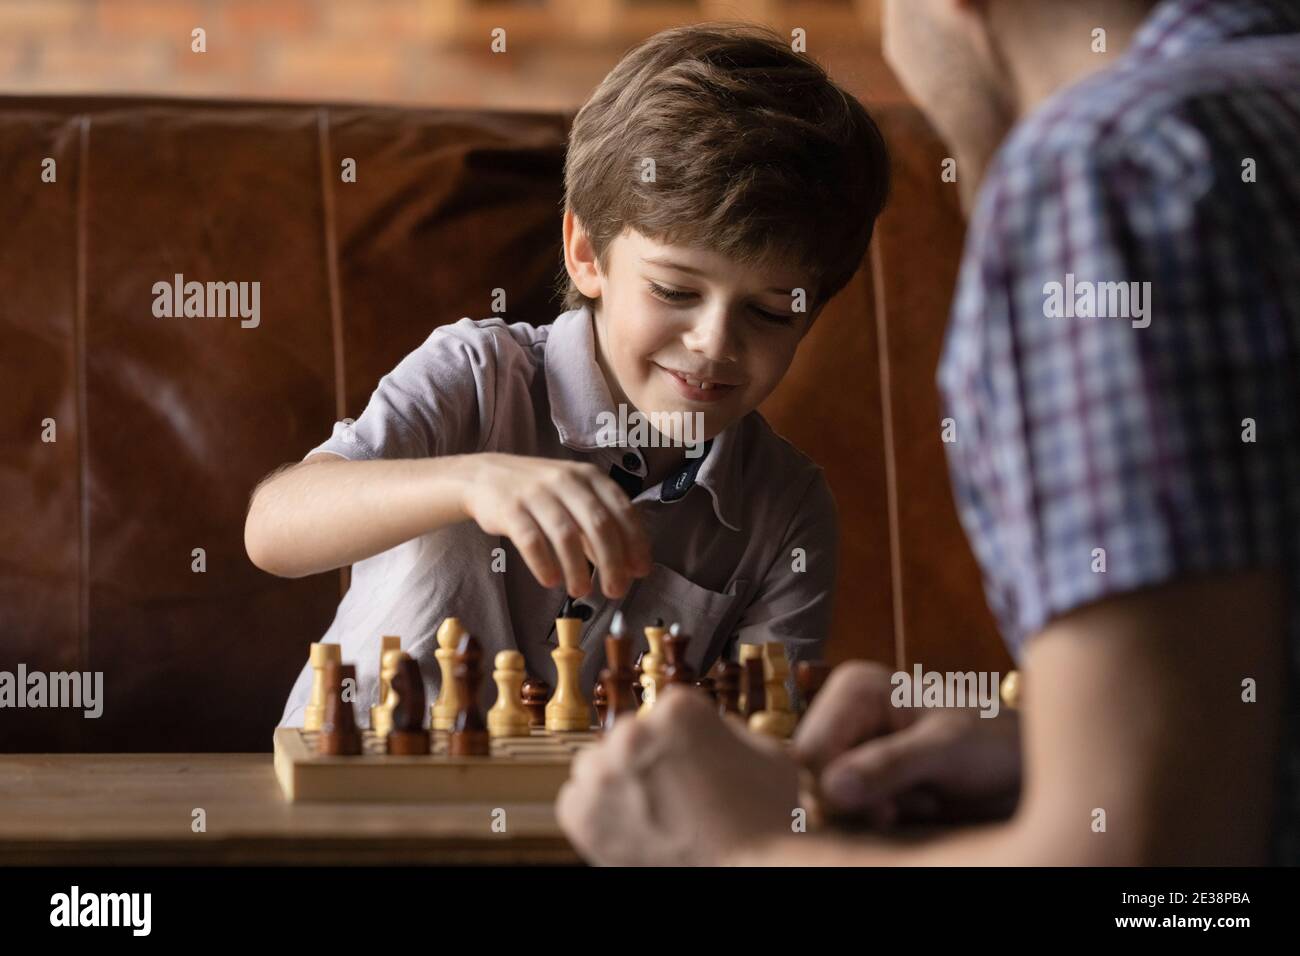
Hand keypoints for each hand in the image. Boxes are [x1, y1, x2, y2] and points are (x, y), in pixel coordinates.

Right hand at [458, 453, 652, 598]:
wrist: (485, 477)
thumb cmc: (540, 493)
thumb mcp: (575, 497)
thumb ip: (601, 524)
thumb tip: (628, 562)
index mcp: (589, 477)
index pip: (623, 510)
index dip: (636, 543)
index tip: (641, 570)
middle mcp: (566, 481)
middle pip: (599, 525)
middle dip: (612, 562)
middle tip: (616, 590)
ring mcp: (537, 493)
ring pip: (566, 535)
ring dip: (578, 569)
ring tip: (582, 591)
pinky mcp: (511, 509)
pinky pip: (531, 541)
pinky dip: (544, 564)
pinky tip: (551, 581)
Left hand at [556, 687, 800, 864]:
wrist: (754, 875)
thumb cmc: (766, 823)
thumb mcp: (768, 755)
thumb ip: (729, 730)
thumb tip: (709, 728)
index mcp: (678, 711)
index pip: (668, 711)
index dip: (685, 739)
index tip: (693, 760)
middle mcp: (634, 735)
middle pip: (630, 735)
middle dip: (649, 758)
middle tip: (675, 792)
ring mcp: (604, 776)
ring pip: (598, 765)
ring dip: (618, 782)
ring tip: (652, 810)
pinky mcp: (582, 814)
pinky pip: (576, 800)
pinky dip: (596, 812)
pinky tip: (630, 825)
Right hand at [794, 662, 1021, 827]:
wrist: (1022, 766)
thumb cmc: (995, 743)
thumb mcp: (948, 750)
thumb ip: (889, 765)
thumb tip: (830, 789)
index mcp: (854, 688)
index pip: (809, 751)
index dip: (837, 787)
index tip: (889, 807)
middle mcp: (844, 714)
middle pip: (812, 778)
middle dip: (862, 802)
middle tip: (917, 798)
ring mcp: (850, 746)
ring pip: (826, 800)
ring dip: (874, 813)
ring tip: (924, 798)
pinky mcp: (861, 776)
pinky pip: (845, 811)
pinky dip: (879, 820)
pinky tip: (917, 807)